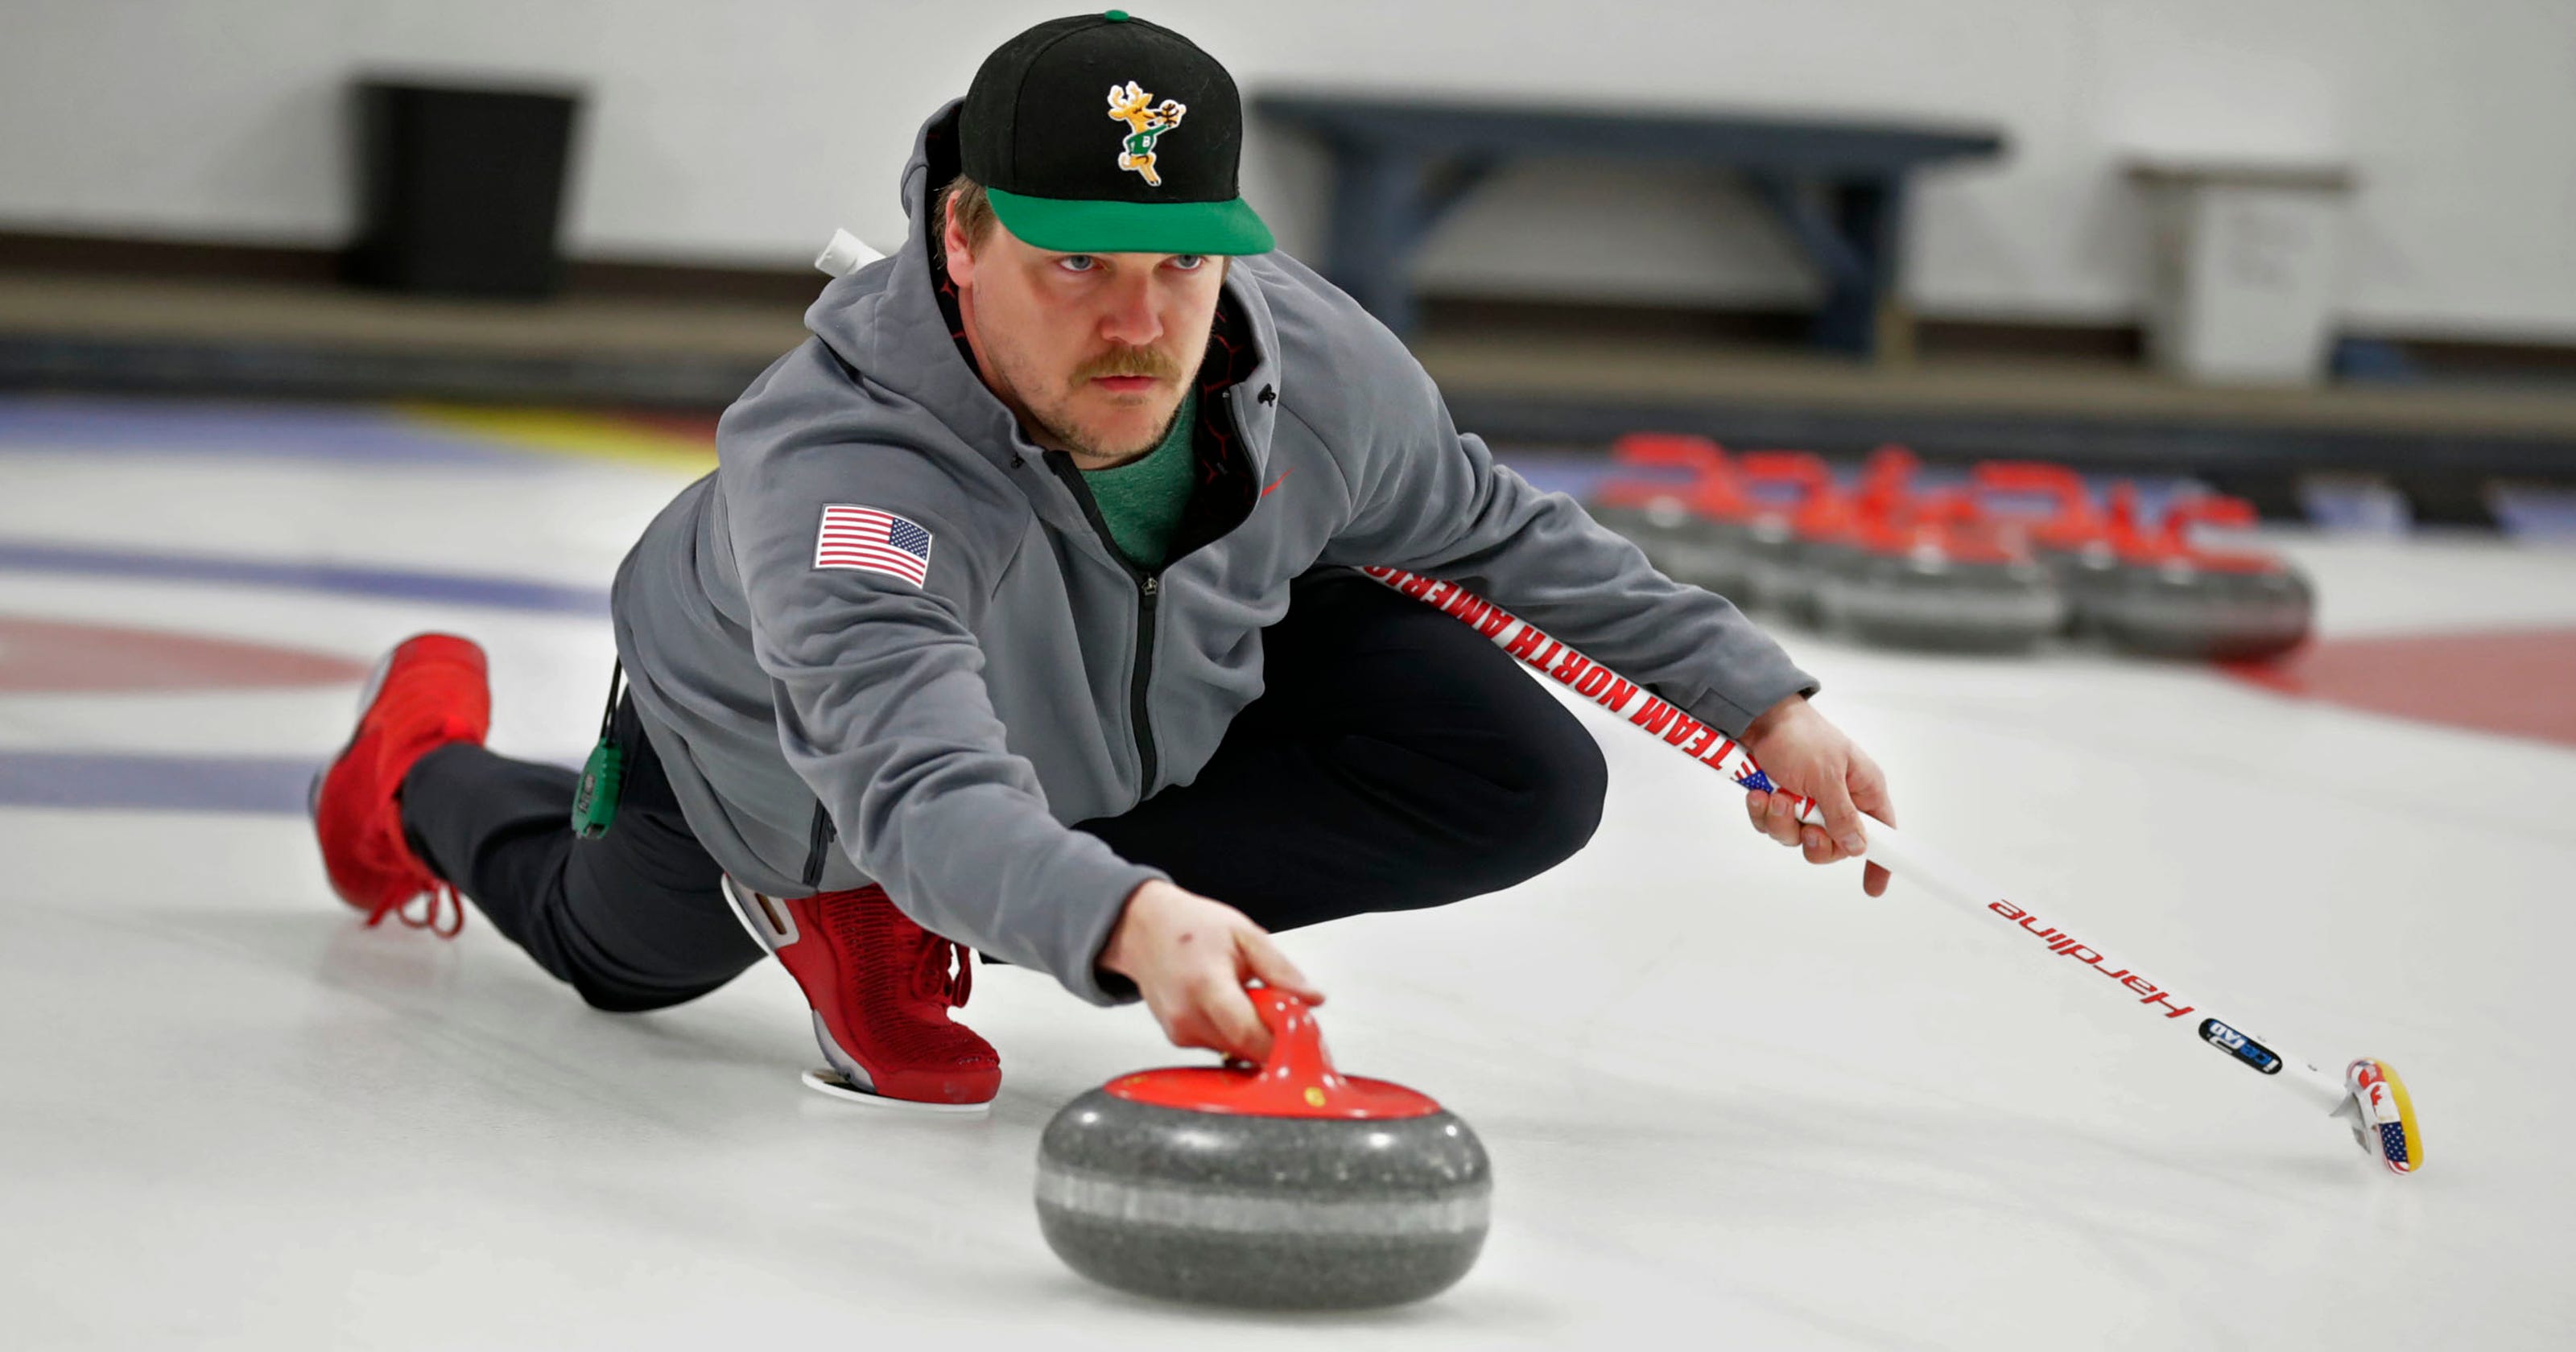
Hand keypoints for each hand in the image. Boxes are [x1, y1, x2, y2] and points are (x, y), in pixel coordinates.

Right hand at [1098, 879, 1324, 1059]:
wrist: (1144, 929)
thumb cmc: (1191, 927)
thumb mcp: (1245, 935)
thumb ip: (1280, 970)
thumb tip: (1313, 998)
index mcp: (1206, 985)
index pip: (1247, 1034)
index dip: (1278, 1043)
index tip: (1301, 1036)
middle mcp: (1187, 1016)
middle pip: (1244, 1047)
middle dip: (1269, 1034)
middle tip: (1276, 1005)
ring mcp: (1179, 1031)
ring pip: (1233, 1050)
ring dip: (1249, 1032)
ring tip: (1245, 996)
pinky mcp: (1177, 1039)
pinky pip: (1218, 1046)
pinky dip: (1230, 1031)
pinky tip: (1226, 1004)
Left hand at [1737, 694, 1895, 896]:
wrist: (1758, 717)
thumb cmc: (1801, 736)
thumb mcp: (1826, 775)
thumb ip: (1842, 814)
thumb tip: (1858, 847)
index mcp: (1862, 789)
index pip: (1882, 833)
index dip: (1879, 860)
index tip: (1873, 887)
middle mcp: (1838, 800)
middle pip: (1833, 846)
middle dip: (1814, 841)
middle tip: (1807, 827)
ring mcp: (1807, 803)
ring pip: (1797, 838)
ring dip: (1783, 822)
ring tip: (1777, 796)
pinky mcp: (1781, 802)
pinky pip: (1773, 826)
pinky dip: (1764, 814)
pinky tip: (1758, 795)